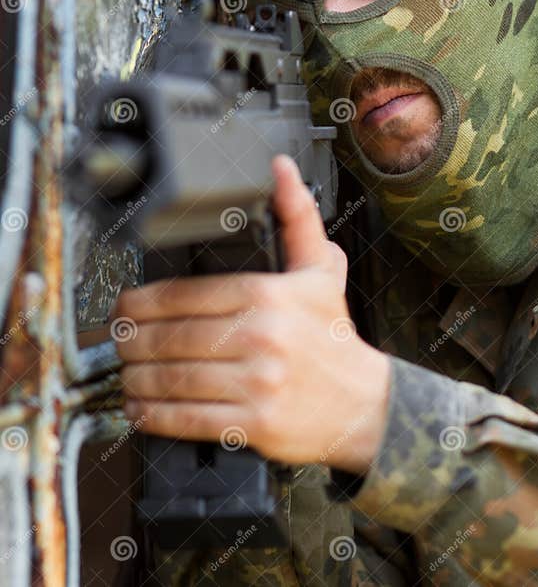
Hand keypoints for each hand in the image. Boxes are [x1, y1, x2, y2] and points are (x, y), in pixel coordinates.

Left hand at [114, 154, 389, 473]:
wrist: (364, 403)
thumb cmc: (333, 336)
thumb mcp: (320, 270)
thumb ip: (297, 217)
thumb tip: (280, 169)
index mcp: (269, 294)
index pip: (185, 294)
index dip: (142, 302)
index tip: (124, 306)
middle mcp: (261, 335)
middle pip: (172, 336)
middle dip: (132, 339)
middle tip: (118, 339)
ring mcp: (258, 382)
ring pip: (174, 377)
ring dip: (136, 378)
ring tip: (126, 372)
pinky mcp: (255, 424)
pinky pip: (188, 418)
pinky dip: (153, 415)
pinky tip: (140, 408)